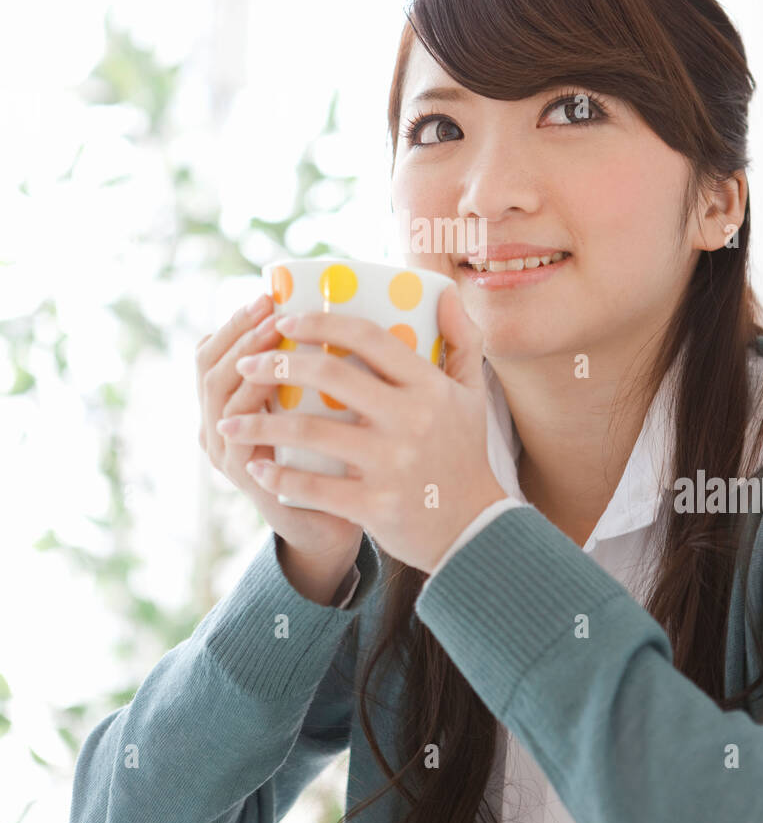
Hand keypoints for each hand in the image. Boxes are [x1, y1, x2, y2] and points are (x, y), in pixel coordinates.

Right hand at [195, 294, 362, 568]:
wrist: (336, 522)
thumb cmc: (334, 458)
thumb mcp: (320, 405)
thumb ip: (315, 369)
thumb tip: (341, 311)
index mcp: (232, 403)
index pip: (213, 349)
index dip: (235, 320)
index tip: (268, 295)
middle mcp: (218, 424)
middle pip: (206, 364)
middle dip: (239, 330)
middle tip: (272, 308)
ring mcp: (226, 452)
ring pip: (216, 393)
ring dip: (245, 357)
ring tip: (276, 334)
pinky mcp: (245, 476)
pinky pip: (238, 434)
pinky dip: (253, 404)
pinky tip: (273, 382)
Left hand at [216, 285, 506, 573]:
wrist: (474, 530)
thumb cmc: (464, 453)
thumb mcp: (472, 393)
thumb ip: (462, 340)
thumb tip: (445, 292)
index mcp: (429, 386)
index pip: (369, 338)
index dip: (322, 324)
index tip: (284, 321)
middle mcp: (412, 419)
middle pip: (332, 376)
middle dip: (277, 365)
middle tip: (245, 364)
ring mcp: (392, 463)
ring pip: (310, 431)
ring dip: (261, 423)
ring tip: (228, 420)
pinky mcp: (376, 504)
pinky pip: (314, 486)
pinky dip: (279, 475)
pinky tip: (256, 466)